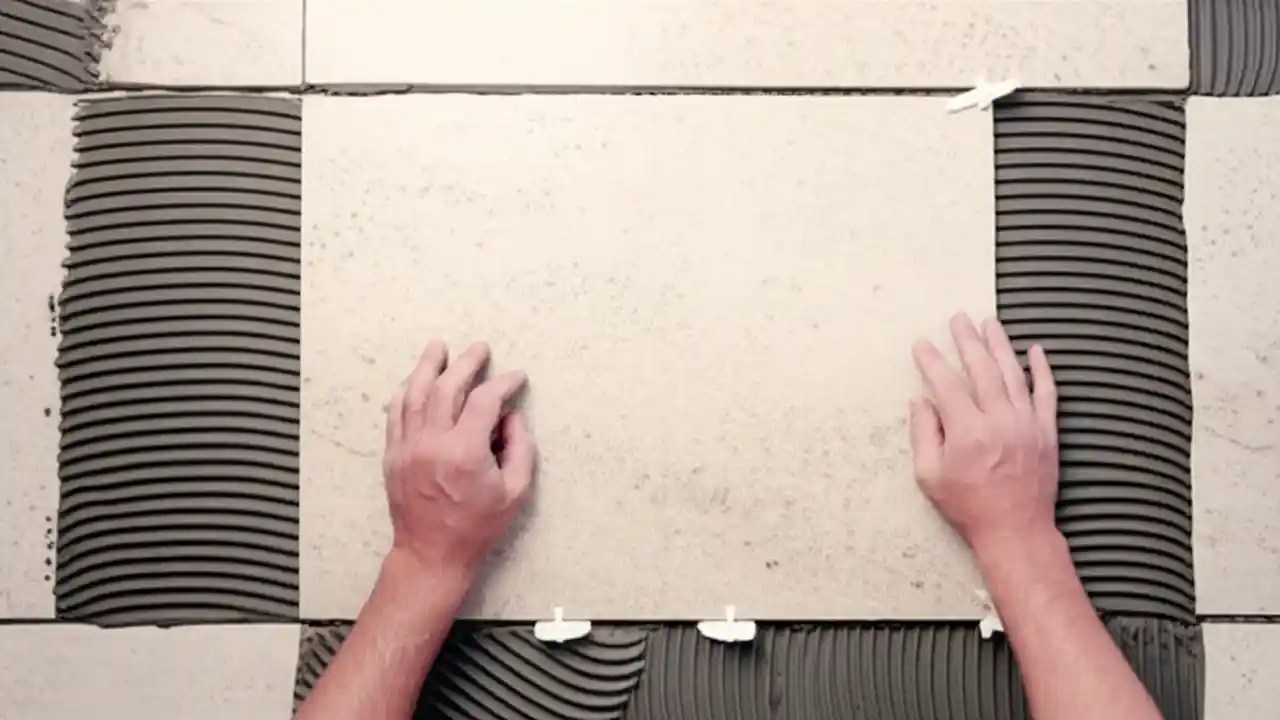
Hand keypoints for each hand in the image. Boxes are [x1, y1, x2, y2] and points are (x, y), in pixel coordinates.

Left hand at [382, 340, 534, 577]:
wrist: (431, 553)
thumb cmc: (477, 527)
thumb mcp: (515, 492)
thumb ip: (520, 448)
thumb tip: (511, 417)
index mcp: (465, 452)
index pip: (485, 401)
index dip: (504, 384)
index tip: (517, 378)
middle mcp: (433, 443)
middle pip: (447, 387)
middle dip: (465, 363)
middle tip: (479, 349)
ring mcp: (408, 447)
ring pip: (415, 394)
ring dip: (428, 366)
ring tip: (438, 347)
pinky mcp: (393, 455)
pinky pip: (395, 413)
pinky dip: (406, 392)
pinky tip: (415, 380)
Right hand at [909, 314, 1058, 559]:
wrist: (1016, 531)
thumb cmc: (970, 507)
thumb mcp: (930, 476)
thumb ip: (924, 435)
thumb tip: (921, 402)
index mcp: (968, 432)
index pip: (946, 385)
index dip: (932, 362)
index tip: (922, 345)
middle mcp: (1000, 421)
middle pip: (982, 370)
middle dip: (967, 341)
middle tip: (958, 319)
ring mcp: (1027, 424)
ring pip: (1013, 374)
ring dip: (1000, 345)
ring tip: (989, 323)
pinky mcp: (1046, 432)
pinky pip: (1047, 393)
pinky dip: (1042, 370)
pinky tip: (1035, 351)